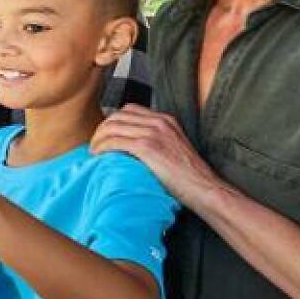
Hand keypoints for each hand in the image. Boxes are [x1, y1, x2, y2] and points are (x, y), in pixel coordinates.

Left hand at [90, 105, 224, 214]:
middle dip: (101, 129)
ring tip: (94, 151)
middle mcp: (159, 122)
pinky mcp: (147, 147)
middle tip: (95, 144)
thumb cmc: (190, 176)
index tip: (105, 135)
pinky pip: (114, 142)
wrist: (205, 188)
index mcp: (166, 120)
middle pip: (117, 116)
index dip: (112, 121)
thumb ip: (156, 139)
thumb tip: (130, 145)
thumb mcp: (174, 147)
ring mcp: (153, 133)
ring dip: (98, 138)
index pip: (129, 110)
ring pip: (112, 127)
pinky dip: (102, 147)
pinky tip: (98, 155)